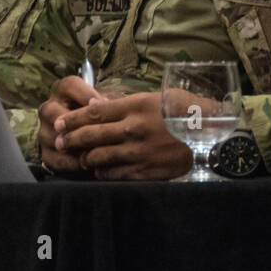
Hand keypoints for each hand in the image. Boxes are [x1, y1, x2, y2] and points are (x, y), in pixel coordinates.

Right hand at [37, 76, 103, 174]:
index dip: (87, 94)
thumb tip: (113, 107)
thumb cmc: (100, 114)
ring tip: (96, 149)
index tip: (104, 104)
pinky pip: (56, 159)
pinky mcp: (46, 153)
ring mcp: (44, 131)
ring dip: (75, 145)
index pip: (70, 86)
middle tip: (97, 130)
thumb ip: (107, 104)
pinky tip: (89, 163)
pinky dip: (73, 163)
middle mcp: (49, 108)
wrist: (86, 136)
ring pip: (54, 137)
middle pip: (54, 112)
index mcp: (63, 90)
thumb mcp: (104, 104)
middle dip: (77, 123)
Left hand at [54, 91, 192, 180]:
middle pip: (91, 134)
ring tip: (79, 157)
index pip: (95, 112)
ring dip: (85, 157)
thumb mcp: (161, 97)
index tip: (59, 122)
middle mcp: (133, 129)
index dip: (73, 118)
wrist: (213, 137)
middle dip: (70, 139)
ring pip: (99, 156)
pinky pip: (115, 174)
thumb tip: (104, 106)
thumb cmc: (189, 111)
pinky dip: (102, 173)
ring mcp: (138, 152)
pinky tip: (98, 171)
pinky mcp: (145, 170)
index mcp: (136, 106)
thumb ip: (131, 103)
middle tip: (58, 141)